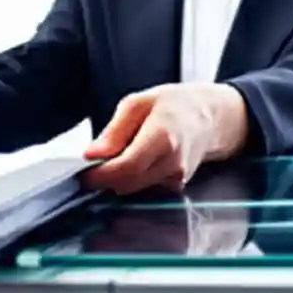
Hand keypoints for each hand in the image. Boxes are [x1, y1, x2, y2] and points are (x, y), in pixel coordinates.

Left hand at [82, 83, 247, 194]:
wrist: (210, 117)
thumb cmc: (173, 105)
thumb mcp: (137, 104)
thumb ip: (114, 131)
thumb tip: (92, 154)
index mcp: (163, 138)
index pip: (126, 167)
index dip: (100, 175)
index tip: (83, 173)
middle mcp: (173, 163)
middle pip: (127, 183)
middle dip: (106, 177)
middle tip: (95, 162)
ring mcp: (177, 178)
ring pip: (134, 188)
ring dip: (119, 177)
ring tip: (122, 153)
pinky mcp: (177, 186)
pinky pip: (145, 188)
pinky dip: (134, 178)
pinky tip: (138, 160)